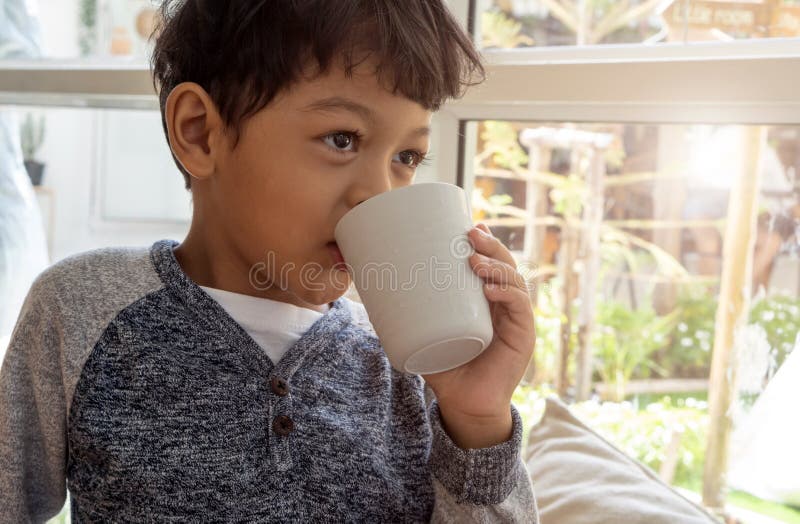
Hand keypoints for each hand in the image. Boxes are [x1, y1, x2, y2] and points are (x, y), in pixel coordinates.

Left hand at [421, 223, 535, 448]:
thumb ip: (405, 315)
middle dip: (491, 245)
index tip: (469, 226)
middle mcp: (504, 305)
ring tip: (474, 260)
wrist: (463, 405)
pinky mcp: (523, 338)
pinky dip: (508, 294)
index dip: (486, 242)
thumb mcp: (424, 334)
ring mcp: (515, 320)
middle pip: (505, 265)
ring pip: (514, 281)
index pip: (492, 263)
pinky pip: (520, 308)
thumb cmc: (445, 367)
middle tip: (472, 233)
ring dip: (497, 266)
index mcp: (486, 300)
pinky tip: (489, 288)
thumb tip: (369, 291)